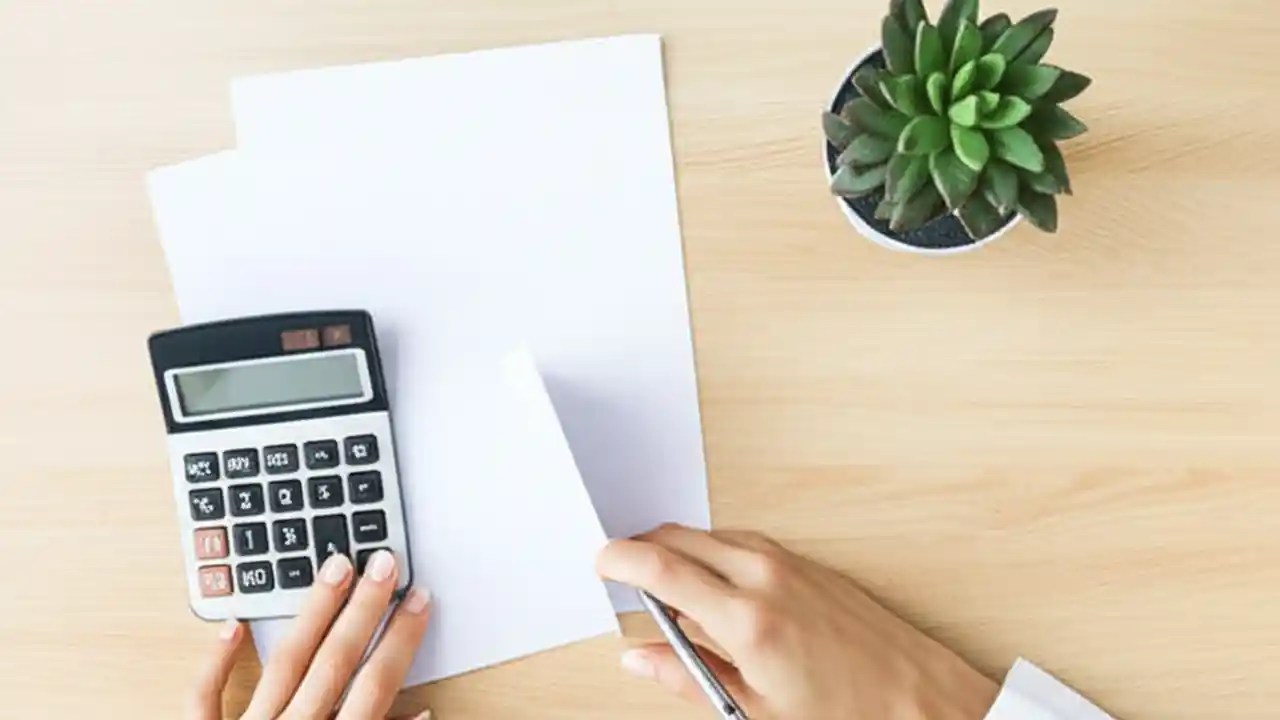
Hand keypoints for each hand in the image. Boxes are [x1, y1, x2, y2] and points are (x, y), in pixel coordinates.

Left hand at [188, 551, 432, 719]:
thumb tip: (421, 713)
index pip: (376, 684)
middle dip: (365, 609)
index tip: (418, 601)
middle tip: (384, 564)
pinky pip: (206, 696)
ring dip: (314, 613)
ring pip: (285, 662)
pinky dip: (218, 660)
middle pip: (336, 661)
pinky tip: (235, 624)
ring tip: (335, 569)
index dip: (401, 640)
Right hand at [597, 525, 997, 719]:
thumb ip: (687, 678)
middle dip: (642, 550)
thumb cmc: (847, 711)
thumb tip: (641, 660)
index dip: (619, 560)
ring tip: (669, 592)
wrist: (917, 696)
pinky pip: (743, 540)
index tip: (601, 564)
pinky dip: (715, 553)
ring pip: (710, 535)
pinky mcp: (806, 561)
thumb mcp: (754, 710)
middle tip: (624, 578)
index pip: (661, 568)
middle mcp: (765, 577)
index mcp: (747, 619)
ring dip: (680, 551)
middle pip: (679, 538)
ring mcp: (789, 563)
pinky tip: (715, 586)